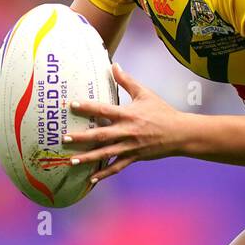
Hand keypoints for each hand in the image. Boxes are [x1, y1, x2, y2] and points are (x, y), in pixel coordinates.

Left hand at [65, 63, 185, 183]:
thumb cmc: (162, 112)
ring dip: (88, 158)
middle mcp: (127, 131)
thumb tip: (114, 65)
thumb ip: (127, 81)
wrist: (180, 133)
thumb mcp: (145, 94)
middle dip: (82, 137)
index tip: (71, 105)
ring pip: (106, 154)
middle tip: (64, 138)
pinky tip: (91, 179)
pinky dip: (105, 174)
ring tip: (71, 161)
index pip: (104, 110)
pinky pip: (117, 167)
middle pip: (101, 135)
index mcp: (128, 114)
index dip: (87, 107)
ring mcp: (130, 146)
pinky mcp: (135, 157)